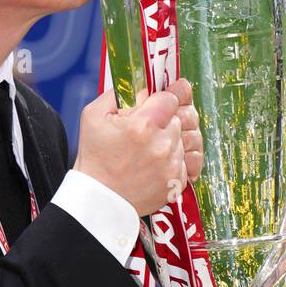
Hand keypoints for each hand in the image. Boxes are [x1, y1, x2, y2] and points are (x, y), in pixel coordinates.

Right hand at [74, 77, 202, 215]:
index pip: (172, 97)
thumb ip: (120, 93)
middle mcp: (162, 144)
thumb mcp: (94, 115)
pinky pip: (191, 161)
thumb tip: (143, 86)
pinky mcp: (176, 182)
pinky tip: (163, 159)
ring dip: (177, 138)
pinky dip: (180, 158)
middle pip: (184, 117)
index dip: (169, 95)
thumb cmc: (94, 159)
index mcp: (143, 124)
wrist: (99, 200)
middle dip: (172, 117)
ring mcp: (171, 165)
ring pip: (190, 138)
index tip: (170, 94)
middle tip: (157, 124)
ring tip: (158, 144)